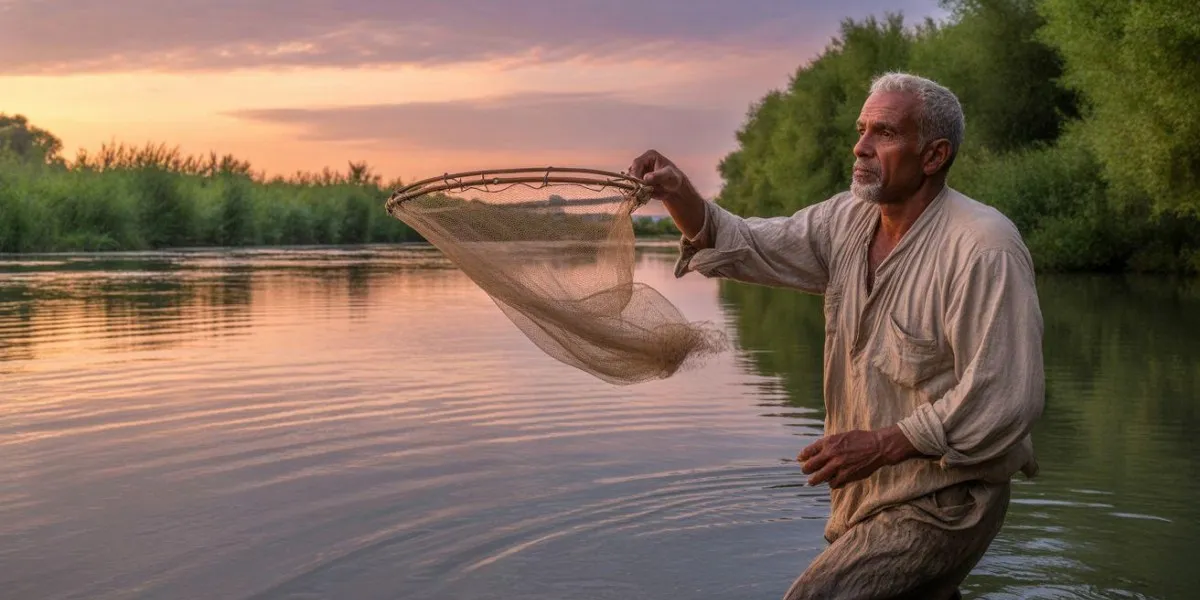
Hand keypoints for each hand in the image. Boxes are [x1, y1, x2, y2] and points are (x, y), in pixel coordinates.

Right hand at [628, 149, 687, 200]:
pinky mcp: (637, 180)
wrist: (674, 188)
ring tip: (649, 191)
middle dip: (636, 182)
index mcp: (650, 155)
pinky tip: (648, 193)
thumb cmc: (673, 179)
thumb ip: (658, 176)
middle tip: (643, 190)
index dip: (636, 173)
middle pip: (631, 172)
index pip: (637, 163)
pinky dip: (638, 191)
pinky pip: (633, 187)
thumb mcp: (668, 176)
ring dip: (637, 187)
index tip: (640, 184)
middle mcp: (642, 162)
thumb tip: (646, 178)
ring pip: (630, 180)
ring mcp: (638, 171)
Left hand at [798, 425, 921, 487]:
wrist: (878, 447)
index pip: (809, 450)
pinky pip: (833, 483)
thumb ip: (830, 444)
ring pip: (818, 477)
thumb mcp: (842, 436)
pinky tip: (833, 482)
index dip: (803, 456)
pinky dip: (832, 483)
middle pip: (810, 466)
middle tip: (805, 471)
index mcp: (829, 442)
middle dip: (805, 469)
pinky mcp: (846, 475)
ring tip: (812, 482)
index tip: (800, 459)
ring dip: (814, 480)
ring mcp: (837, 466)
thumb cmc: (861, 439)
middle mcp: (830, 454)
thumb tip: (819, 450)